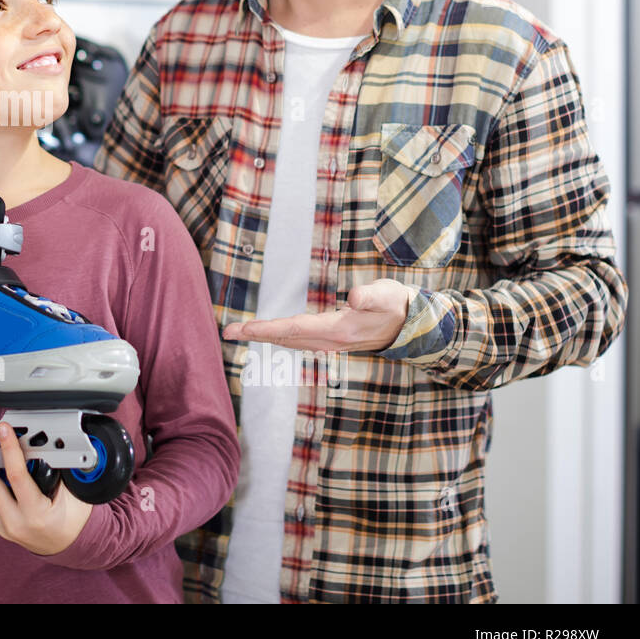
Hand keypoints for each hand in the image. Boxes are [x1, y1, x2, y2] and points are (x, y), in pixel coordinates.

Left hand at [0, 421, 92, 555]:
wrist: (67, 545)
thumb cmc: (73, 520)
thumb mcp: (75, 493)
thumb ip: (61, 470)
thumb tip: (50, 443)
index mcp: (35, 514)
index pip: (17, 477)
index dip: (9, 451)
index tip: (3, 430)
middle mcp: (13, 522)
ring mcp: (0, 525)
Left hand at [221, 279, 413, 352]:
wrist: (411, 325)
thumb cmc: (397, 304)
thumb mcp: (388, 295)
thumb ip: (372, 296)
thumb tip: (355, 296)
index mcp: (338, 330)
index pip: (293, 329)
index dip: (266, 329)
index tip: (242, 329)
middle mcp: (329, 341)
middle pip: (285, 338)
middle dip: (256, 335)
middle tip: (228, 332)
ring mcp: (330, 343)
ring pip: (289, 341)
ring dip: (264, 337)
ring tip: (241, 332)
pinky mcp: (331, 340)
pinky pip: (297, 340)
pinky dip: (279, 337)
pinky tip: (269, 334)